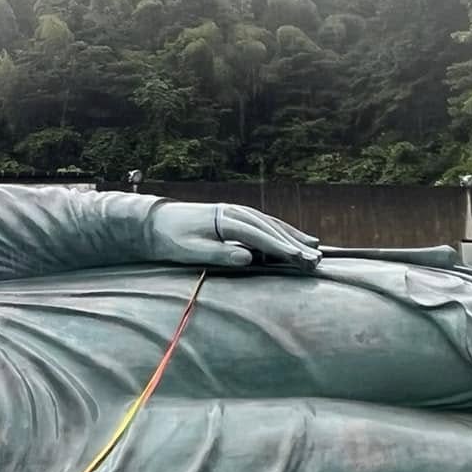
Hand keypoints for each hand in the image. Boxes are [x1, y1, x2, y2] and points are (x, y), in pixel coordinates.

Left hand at [145, 203, 321, 269]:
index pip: (258, 236)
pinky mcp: (234, 216)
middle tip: (315, 259)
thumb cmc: (172, 239)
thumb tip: (247, 257)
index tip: (299, 259)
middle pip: (270, 228)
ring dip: (292, 235)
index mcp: (225, 219)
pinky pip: (263, 223)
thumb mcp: (191, 250)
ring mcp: (235, 212)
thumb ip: (220, 253)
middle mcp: (234, 212)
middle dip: (294, 243)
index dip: (280, 248)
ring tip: (314, 248)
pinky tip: (293, 238)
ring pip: (270, 223)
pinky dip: (280, 230)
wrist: (156, 222)